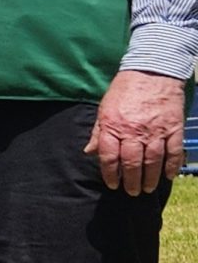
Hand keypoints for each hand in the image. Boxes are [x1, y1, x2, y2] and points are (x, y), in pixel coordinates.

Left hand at [84, 70, 187, 194]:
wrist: (152, 71)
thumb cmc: (125, 90)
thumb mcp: (104, 109)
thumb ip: (98, 132)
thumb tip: (89, 153)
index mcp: (113, 125)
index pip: (109, 156)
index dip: (110, 174)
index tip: (112, 184)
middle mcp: (134, 130)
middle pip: (131, 163)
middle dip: (131, 181)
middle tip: (131, 191)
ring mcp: (155, 130)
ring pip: (153, 161)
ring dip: (150, 178)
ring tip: (147, 188)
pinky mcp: (173, 127)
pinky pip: (173, 152)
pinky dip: (171, 166)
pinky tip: (168, 176)